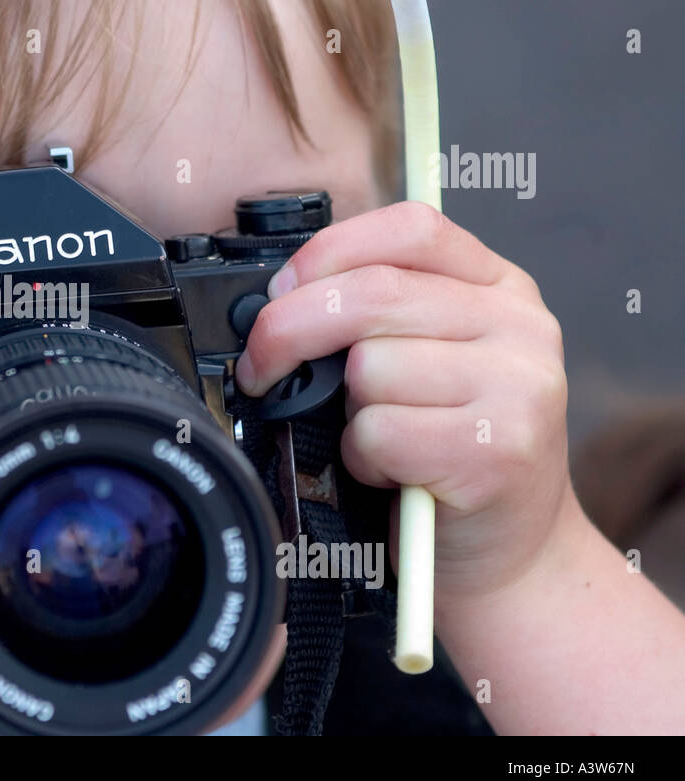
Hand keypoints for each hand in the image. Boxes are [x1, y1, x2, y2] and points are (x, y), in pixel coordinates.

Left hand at [235, 201, 575, 601]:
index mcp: (500, 288)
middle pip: (371, 295)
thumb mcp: (433, 360)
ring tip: (376, 436)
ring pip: (370, 367)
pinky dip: (362, 457)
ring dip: (345, 412)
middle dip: (288, 330)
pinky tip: (391, 472)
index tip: (280, 291)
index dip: (329, 252)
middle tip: (261, 368)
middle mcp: (520, 327)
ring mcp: (517, 387)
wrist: (513, 552)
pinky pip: (379, 432)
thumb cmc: (451, 452)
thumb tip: (278, 297)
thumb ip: (382, 314)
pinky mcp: (497, 452)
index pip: (409, 228)